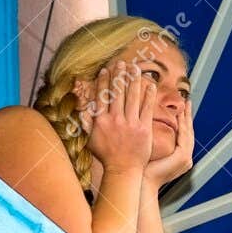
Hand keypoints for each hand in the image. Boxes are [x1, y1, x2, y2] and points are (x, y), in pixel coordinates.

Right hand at [81, 59, 154, 175]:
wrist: (123, 170)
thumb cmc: (106, 156)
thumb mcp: (91, 139)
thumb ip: (86, 122)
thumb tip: (81, 107)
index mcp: (101, 120)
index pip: (102, 95)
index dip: (104, 80)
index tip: (106, 69)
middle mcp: (115, 119)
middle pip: (117, 92)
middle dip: (119, 75)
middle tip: (122, 62)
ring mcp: (130, 123)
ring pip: (132, 96)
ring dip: (134, 80)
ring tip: (136, 68)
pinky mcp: (144, 128)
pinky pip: (147, 108)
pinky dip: (148, 96)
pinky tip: (150, 85)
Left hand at [144, 100, 193, 188]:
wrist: (142, 183)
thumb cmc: (141, 169)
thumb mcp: (150, 151)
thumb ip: (153, 140)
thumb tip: (146, 124)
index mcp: (179, 158)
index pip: (183, 136)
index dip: (183, 122)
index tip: (181, 109)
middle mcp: (186, 158)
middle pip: (189, 133)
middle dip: (188, 117)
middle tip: (188, 102)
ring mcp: (186, 158)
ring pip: (188, 133)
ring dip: (187, 118)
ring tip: (186, 104)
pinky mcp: (183, 156)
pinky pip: (185, 136)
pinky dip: (183, 124)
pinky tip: (181, 113)